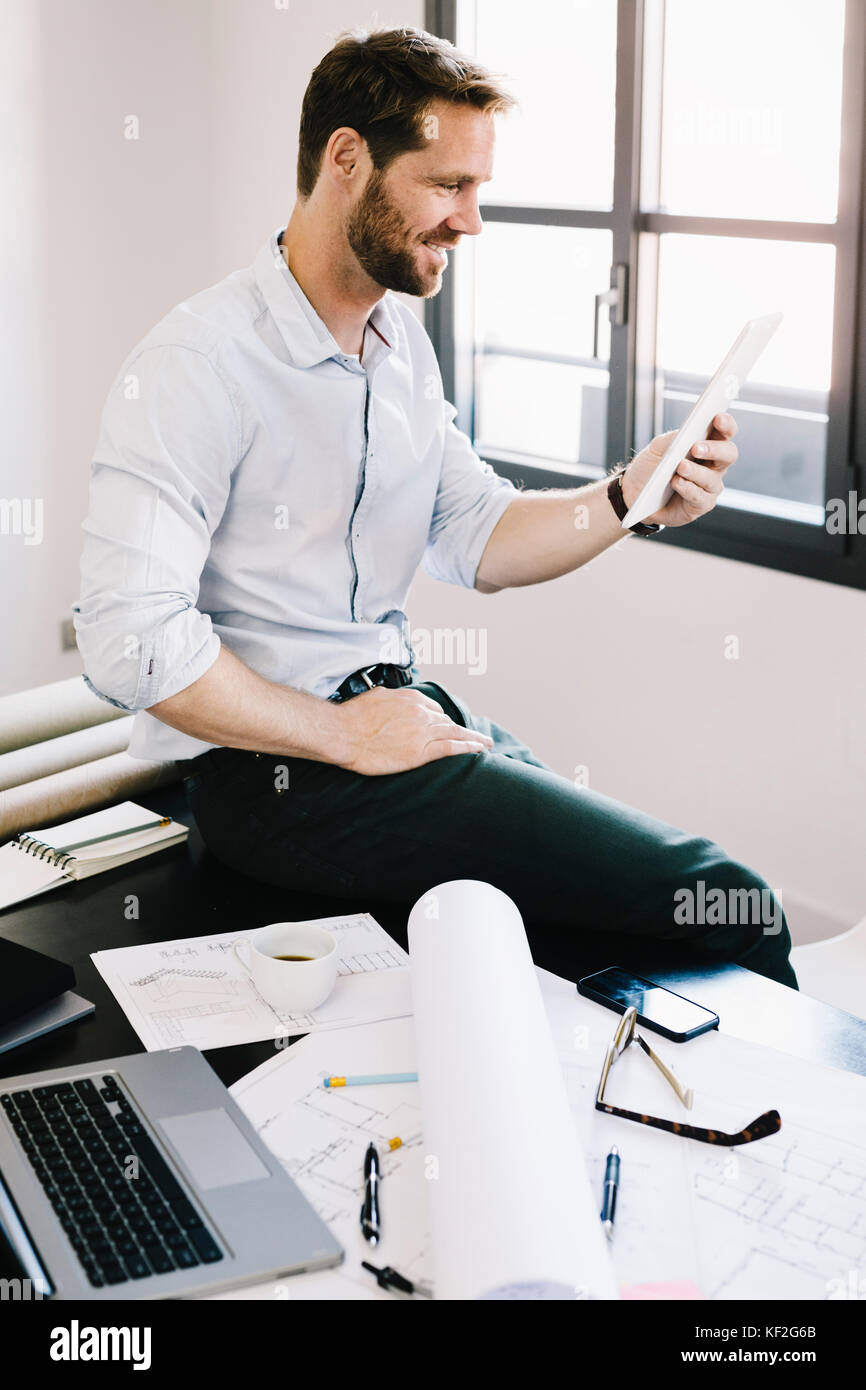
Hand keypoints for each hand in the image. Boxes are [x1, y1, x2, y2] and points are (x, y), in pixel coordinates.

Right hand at [330, 685, 492, 775]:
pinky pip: (451, 748)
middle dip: (458, 730)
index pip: (433, 709)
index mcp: (410, 698)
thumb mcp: (375, 698)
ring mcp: (422, 732)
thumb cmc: (351, 717)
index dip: (441, 719)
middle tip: (472, 737)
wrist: (342, 733)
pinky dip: (468, 747)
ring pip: (455, 733)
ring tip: (485, 744)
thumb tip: (394, 706)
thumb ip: (391, 701)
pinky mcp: (419, 751)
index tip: (447, 726)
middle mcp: (420, 712)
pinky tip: (479, 750)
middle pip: (446, 722)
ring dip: (473, 738)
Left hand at [620, 413, 738, 527]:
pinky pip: (700, 497)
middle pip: (728, 455)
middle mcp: (714, 465)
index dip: (726, 424)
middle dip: (714, 449)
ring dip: (696, 472)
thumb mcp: (658, 447)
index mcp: (708, 445)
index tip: (717, 418)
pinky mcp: (700, 505)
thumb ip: (673, 438)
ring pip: (712, 478)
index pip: (725, 432)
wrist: (634, 493)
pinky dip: (688, 488)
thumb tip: (686, 433)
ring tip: (680, 467)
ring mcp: (709, 486)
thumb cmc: (652, 466)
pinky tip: (677, 482)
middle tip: (696, 447)